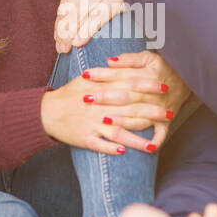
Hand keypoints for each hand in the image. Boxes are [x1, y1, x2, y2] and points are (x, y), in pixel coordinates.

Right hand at [40, 72, 171, 155]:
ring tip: (153, 144)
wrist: (46, 112)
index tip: (164, 87)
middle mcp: (99, 108)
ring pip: (118, 132)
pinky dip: (112, 149)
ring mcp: (92, 124)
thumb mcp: (86, 79)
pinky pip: (100, 145)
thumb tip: (122, 65)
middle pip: (130, 109)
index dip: (148, 86)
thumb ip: (107, 74)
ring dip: (137, 139)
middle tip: (170, 113)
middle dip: (152, 112)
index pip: (128, 86)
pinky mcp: (85, 138)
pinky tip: (125, 152)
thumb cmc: (69, 95)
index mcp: (100, 90)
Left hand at [55, 0, 124, 53]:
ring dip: (68, 34)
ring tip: (65, 49)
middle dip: (61, 30)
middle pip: (69, 9)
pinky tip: (78, 42)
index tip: (58, 36)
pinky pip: (97, 17)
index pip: (66, 1)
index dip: (60, 20)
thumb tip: (81, 9)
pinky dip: (85, 31)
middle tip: (60, 47)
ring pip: (78, 14)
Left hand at [80, 50, 192, 150]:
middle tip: (87, 99)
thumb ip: (129, 59)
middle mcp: (153, 94)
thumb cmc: (164, 67)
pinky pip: (160, 134)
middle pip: (127, 96)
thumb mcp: (149, 57)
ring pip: (139, 117)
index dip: (103, 74)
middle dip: (106, 98)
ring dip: (123, 120)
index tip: (86, 75)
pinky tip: (144, 149)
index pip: (122, 75)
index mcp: (148, 75)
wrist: (189, 79)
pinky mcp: (166, 122)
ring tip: (105, 121)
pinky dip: (153, 142)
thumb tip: (110, 61)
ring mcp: (160, 109)